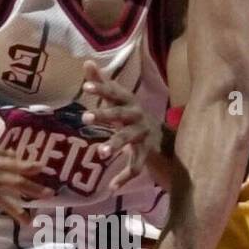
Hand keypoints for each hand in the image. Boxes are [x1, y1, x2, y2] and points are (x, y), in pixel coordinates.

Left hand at [80, 59, 161, 191]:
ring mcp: (143, 136)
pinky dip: (124, 176)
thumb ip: (102, 82)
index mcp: (129, 103)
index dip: (101, 89)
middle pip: (120, 115)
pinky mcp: (146, 153)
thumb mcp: (119, 98)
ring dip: (114, 145)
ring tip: (100, 154)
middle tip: (85, 118)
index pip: (114, 93)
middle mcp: (137, 116)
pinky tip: (112, 186)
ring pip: (129, 140)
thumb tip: (87, 61)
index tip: (86, 88)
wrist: (164, 137)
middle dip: (104, 116)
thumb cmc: (132, 115)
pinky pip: (136, 166)